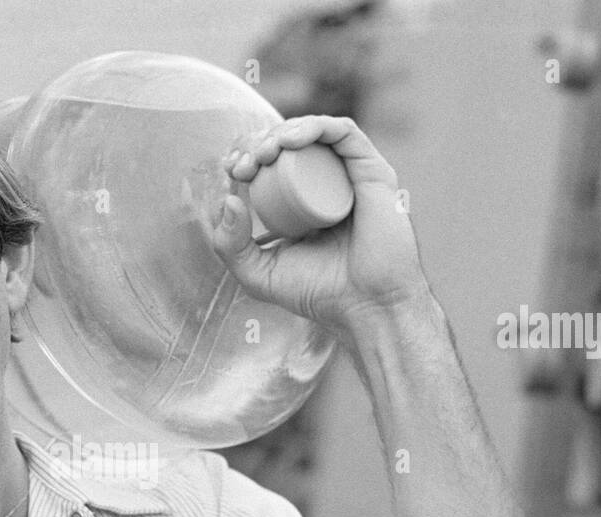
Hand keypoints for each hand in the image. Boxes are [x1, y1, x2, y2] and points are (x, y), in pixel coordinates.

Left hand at [206, 115, 430, 328]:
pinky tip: (290, 140)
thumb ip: (230, 246)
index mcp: (301, 203)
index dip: (246, 158)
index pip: (270, 165)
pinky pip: (343, 133)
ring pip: (313, 133)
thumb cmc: (318, 293)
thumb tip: (228, 200)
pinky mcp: (372, 171)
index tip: (232, 170)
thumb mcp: (258, 274)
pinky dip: (314, 127)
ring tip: (264, 153)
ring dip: (282, 132)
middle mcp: (326, 184)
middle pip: (289, 144)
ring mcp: (350, 176)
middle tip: (245, 165)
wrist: (367, 305)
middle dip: (259, 144)